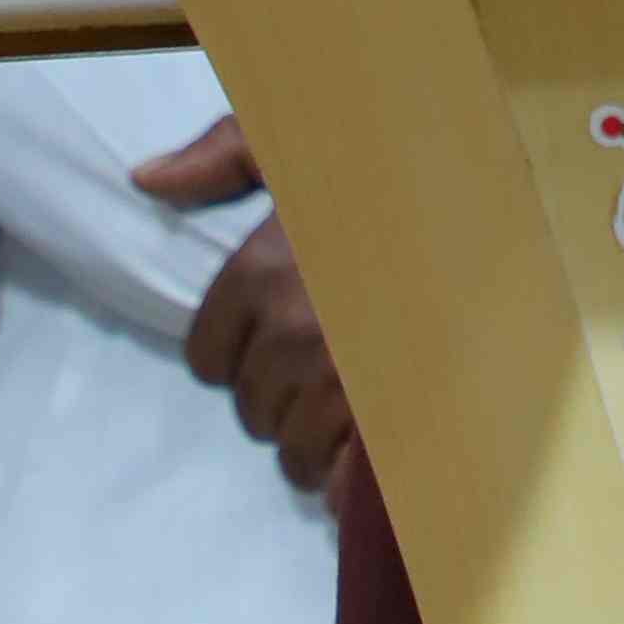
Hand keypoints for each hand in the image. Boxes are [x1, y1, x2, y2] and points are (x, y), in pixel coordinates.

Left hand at [136, 113, 357, 501]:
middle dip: (271, 394)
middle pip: (250, 408)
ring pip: (293, 448)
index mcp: (260, 272)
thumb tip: (147, 179)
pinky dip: (342, 484)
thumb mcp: (293, 139)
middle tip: (307, 367)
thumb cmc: (378, 172)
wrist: (477, 205)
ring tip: (335, 409)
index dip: (228, 351)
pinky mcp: (394, 409)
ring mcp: (346, 377)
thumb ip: (219, 157)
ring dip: (306, 438)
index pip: (206, 357)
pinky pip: (345, 478)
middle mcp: (294, 331)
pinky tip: (349, 467)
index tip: (260, 336)